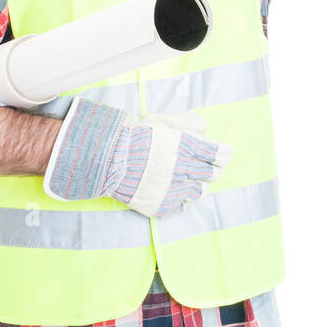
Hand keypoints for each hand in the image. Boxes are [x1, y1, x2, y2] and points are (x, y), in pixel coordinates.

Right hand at [43, 100, 232, 215]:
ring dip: (194, 183)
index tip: (221, 155)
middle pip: (212, 174)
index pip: (219, 155)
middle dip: (209, 168)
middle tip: (199, 165)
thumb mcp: (162, 120)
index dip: (222, 154)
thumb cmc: (134, 136)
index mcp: (186, 147)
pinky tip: (168, 187)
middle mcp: (182, 170)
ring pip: (199, 191)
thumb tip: (205, 129)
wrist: (105, 159)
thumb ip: (188, 123)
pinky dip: (178, 196)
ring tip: (181, 176)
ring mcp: (172, 190)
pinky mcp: (162, 206)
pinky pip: (181, 204)